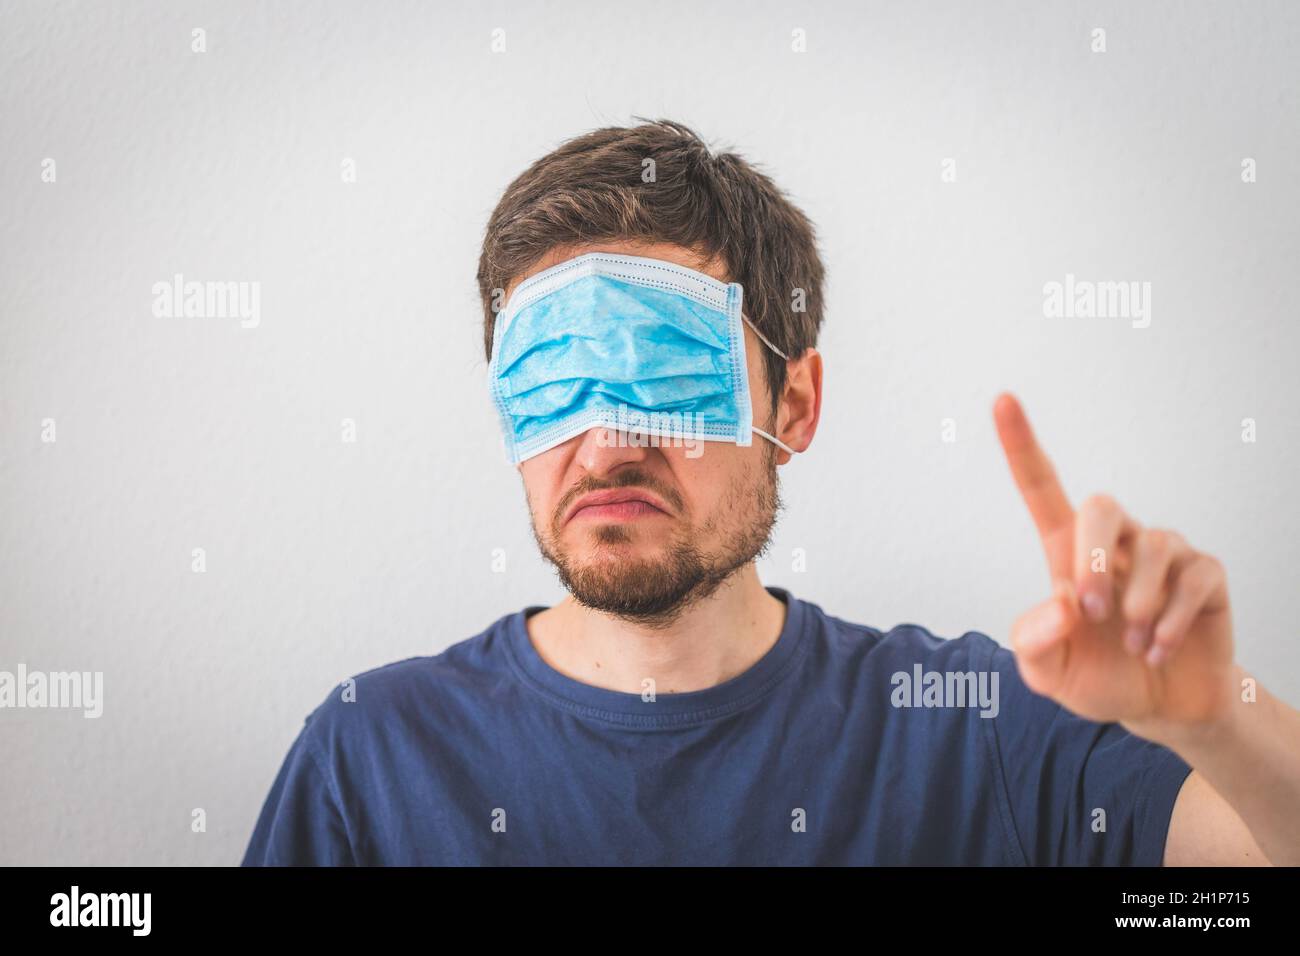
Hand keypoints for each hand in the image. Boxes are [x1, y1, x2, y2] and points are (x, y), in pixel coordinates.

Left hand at [993, 393, 1236, 741]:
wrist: (1159, 706)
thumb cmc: (1097, 676)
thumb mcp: (1048, 672)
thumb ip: (1034, 643)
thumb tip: (1062, 606)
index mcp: (1066, 554)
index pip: (1042, 488)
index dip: (1021, 445)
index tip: (1002, 400)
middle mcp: (1116, 543)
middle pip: (1102, 505)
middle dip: (1094, 557)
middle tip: (1091, 612)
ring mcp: (1164, 555)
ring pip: (1155, 546)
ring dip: (1140, 606)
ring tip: (1134, 643)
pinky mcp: (1206, 576)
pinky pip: (1194, 580)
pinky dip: (1172, 624)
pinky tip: (1160, 648)